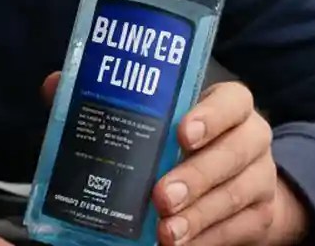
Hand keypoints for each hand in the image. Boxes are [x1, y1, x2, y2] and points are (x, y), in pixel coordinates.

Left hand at [41, 73, 310, 245]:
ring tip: (164, 233)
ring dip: (197, 217)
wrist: (229, 179)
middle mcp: (250, 138)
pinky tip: (181, 245)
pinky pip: (238, 230)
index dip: (211, 116)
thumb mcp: (150, 115)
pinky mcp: (260, 215)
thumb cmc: (174, 138)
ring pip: (235, 195)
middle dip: (194, 177)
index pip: (232, 101)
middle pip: (234, 153)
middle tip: (159, 197)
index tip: (181, 133)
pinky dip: (208, 240)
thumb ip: (107, 99)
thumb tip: (54, 85)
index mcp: (227, 105)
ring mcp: (259, 178)